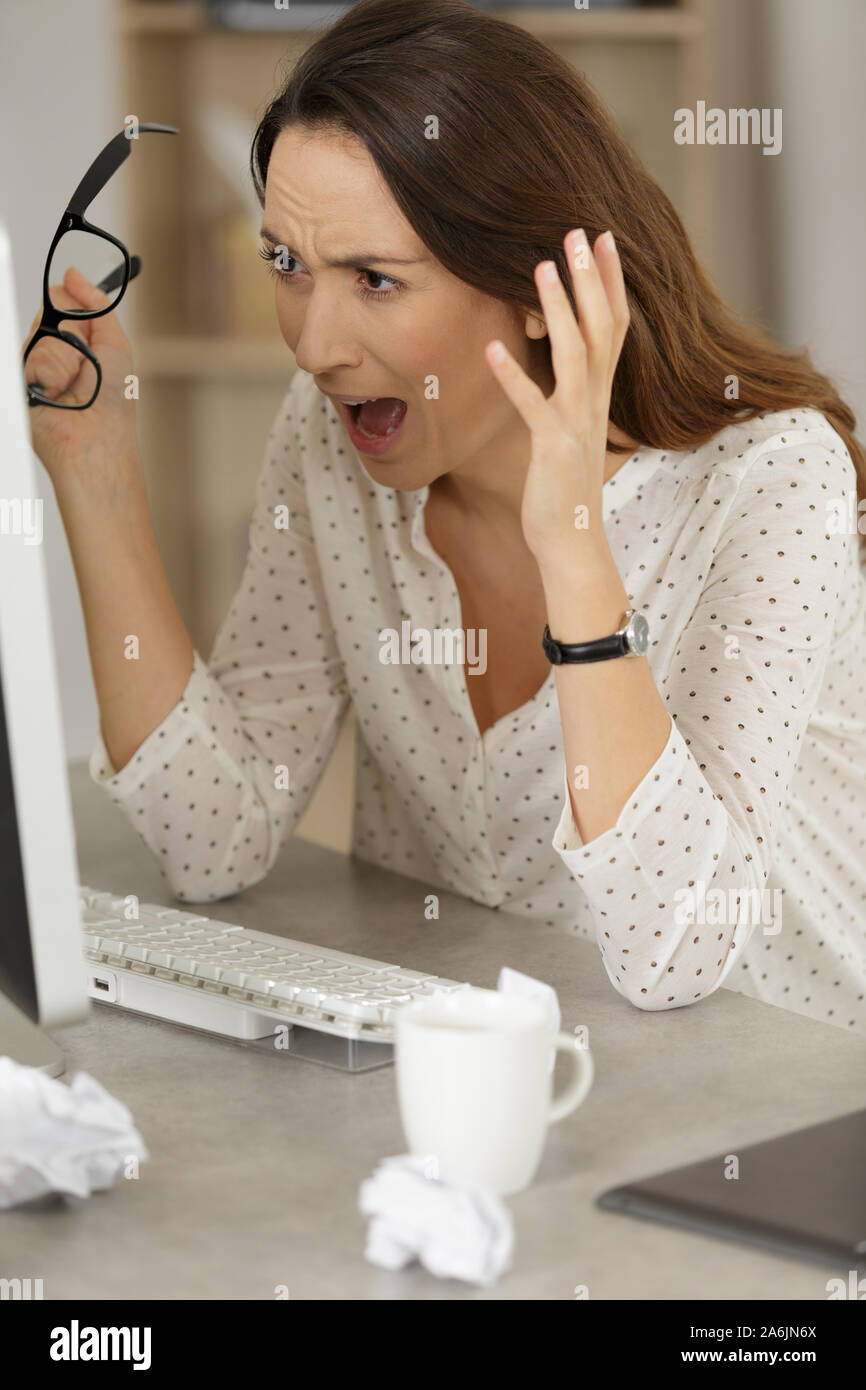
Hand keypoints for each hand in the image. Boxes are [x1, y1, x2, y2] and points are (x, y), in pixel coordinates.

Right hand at [22, 265, 140, 493]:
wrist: (97, 439)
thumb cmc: (112, 402)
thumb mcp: (115, 343)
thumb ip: (95, 304)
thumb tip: (72, 272)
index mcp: (76, 338)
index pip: (61, 299)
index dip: (73, 307)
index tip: (87, 328)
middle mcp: (53, 349)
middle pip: (49, 312)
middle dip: (74, 335)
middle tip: (86, 365)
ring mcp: (34, 365)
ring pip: (40, 334)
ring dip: (65, 360)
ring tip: (73, 385)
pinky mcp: (20, 381)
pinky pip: (28, 358)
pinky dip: (49, 375)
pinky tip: (57, 394)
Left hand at [484, 228, 628, 561]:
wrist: (574, 544)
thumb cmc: (566, 492)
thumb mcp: (572, 435)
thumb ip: (570, 398)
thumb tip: (563, 369)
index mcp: (600, 397)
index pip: (615, 328)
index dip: (612, 283)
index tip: (605, 240)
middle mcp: (595, 403)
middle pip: (601, 328)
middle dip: (591, 279)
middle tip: (579, 231)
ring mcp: (576, 424)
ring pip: (574, 354)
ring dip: (559, 309)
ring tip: (540, 267)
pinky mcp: (552, 447)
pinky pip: (533, 404)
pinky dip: (514, 376)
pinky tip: (493, 348)